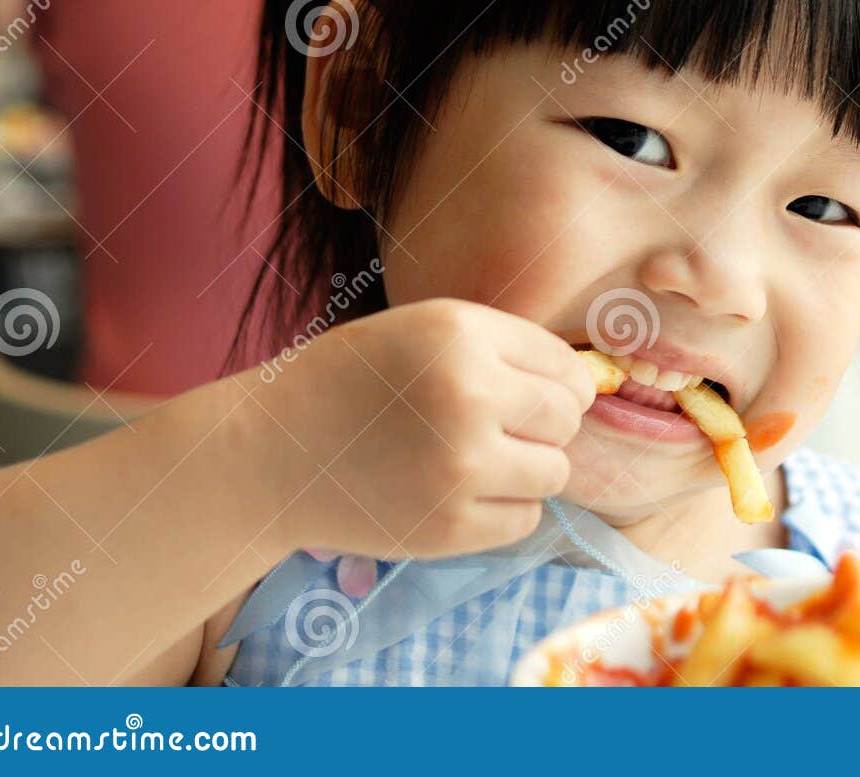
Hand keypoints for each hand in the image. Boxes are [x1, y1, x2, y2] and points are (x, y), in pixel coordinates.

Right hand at [247, 298, 594, 559]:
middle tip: (496, 428)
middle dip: (543, 425)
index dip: (557, 383)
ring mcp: (462, 468)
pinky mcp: (451, 527)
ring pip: (555, 471)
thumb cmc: (352, 384)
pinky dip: (504, 509)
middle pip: (568, 419)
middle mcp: (470, 396)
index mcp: (462, 334)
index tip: (531, 395)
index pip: (565, 366)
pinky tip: (458, 492)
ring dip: (527, 469)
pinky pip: (526, 518)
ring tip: (475, 459)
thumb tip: (589, 386)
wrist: (270, 455)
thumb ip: (502, 350)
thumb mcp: (425, 331)